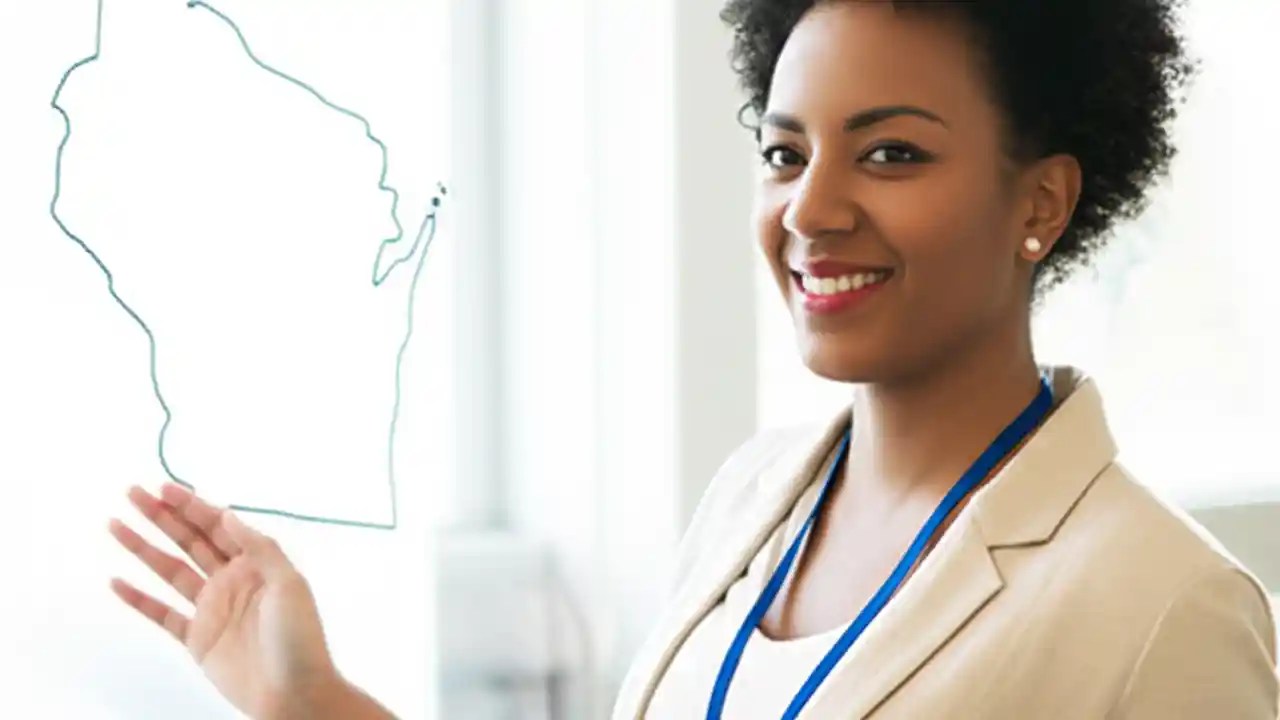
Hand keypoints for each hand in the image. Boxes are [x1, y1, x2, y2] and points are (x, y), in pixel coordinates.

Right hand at [108, 483, 339, 718]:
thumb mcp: (289, 583)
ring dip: (143, 548)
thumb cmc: (299, 637)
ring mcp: (212, 609)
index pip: (218, 526)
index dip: (191, 505)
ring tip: (115, 524)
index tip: (163, 488)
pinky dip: (139, 599)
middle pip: (190, 541)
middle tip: (132, 493)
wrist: (295, 694)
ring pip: (170, 571)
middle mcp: (231, 580)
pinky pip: (162, 615)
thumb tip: (227, 513)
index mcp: (256, 564)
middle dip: (162, 517)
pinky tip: (116, 581)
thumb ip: (258, 547)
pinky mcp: (197, 639)